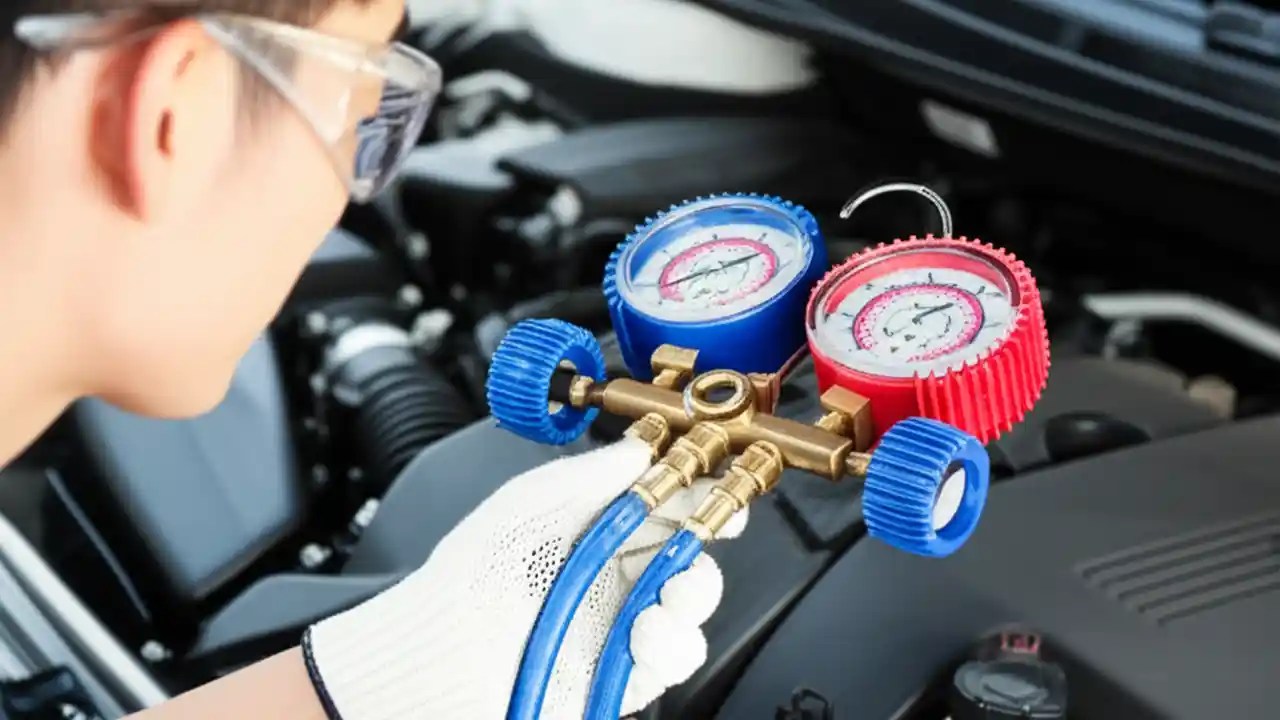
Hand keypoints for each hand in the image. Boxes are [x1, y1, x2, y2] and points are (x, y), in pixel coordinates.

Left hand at [303, 439, 746, 718]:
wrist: (450, 647)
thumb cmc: (475, 572)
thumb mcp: (533, 501)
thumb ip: (594, 473)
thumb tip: (640, 447)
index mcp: (599, 527)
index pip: (667, 502)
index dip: (699, 490)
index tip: (717, 480)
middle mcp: (616, 573)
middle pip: (692, 549)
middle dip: (706, 539)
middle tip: (703, 532)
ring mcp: (623, 622)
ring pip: (693, 604)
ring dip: (692, 594)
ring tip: (662, 597)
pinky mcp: (626, 671)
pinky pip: (677, 656)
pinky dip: (670, 643)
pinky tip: (642, 633)